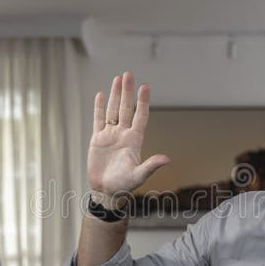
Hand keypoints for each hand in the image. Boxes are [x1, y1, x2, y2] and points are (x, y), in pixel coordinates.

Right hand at [87, 72, 169, 207]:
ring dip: (116, 95)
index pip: (140, 116)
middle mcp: (123, 134)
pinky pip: (98, 120)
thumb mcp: (139, 176)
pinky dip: (99, 107)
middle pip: (126, 108)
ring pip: (113, 110)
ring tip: (118, 78)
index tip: (145, 87)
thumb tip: (167, 159)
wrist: (107, 191)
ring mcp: (110, 135)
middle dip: (127, 91)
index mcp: (134, 140)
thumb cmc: (125, 186)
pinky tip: (102, 94)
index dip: (143, 102)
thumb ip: (151, 166)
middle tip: (129, 74)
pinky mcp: (97, 139)